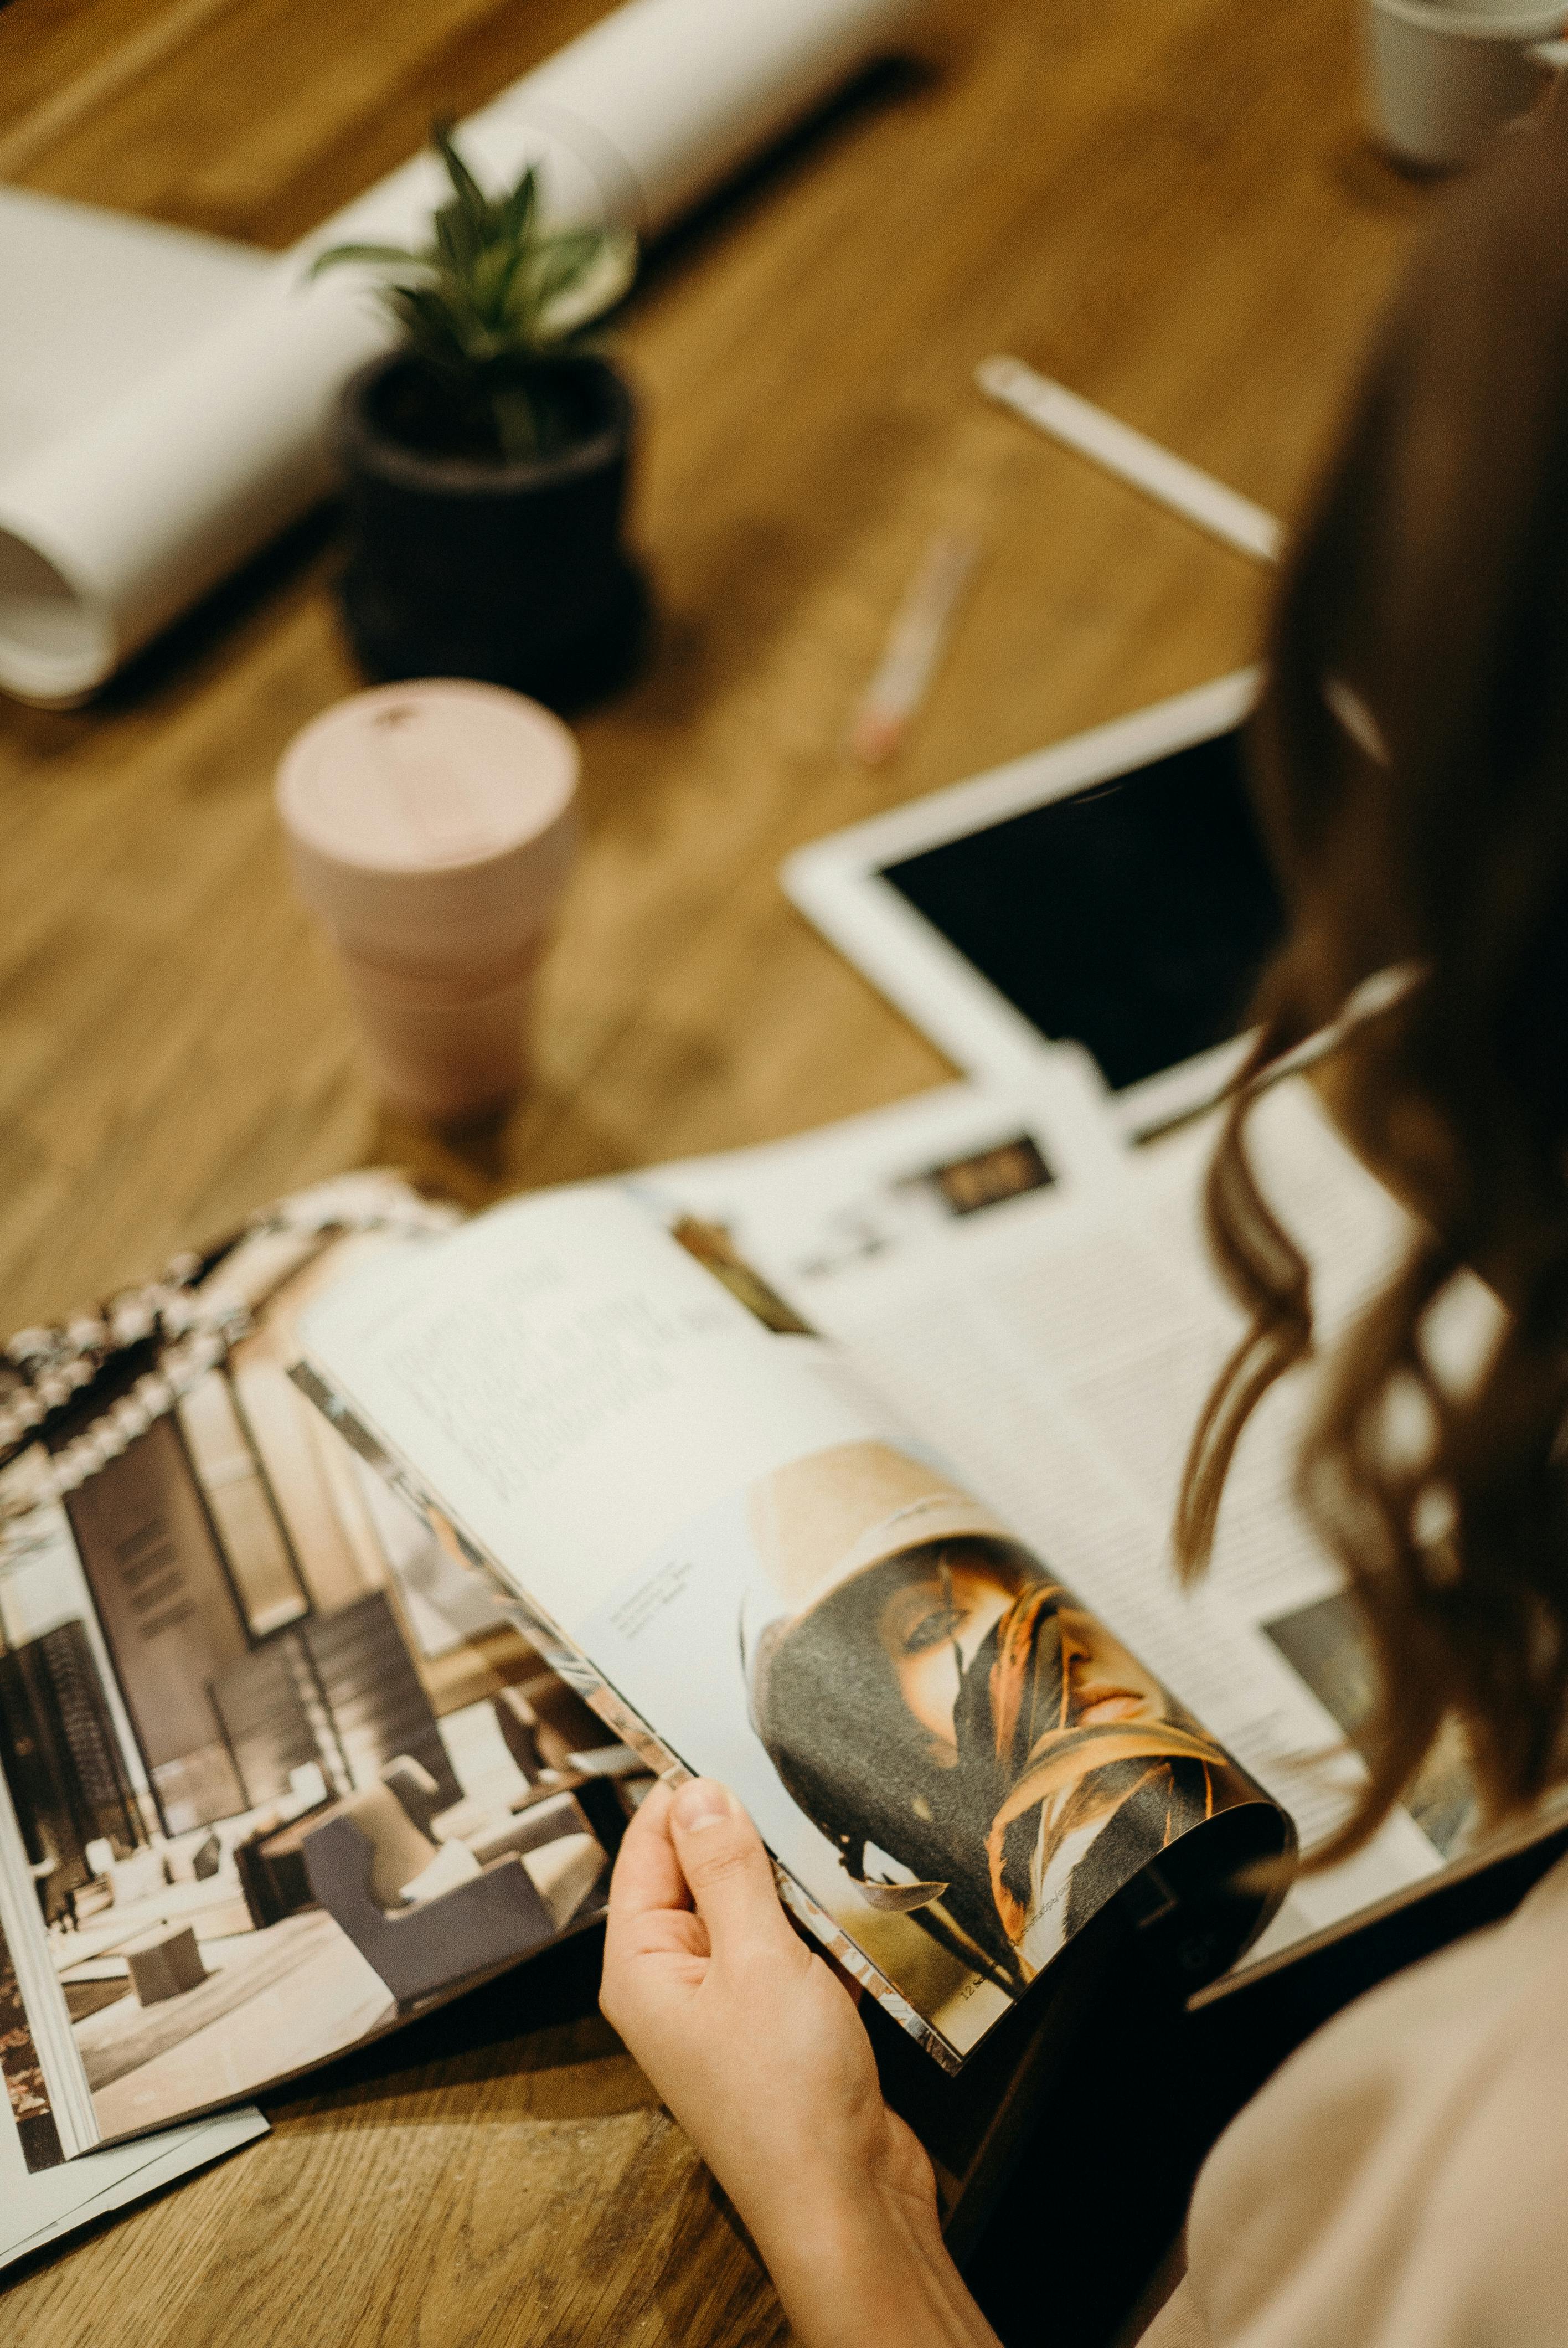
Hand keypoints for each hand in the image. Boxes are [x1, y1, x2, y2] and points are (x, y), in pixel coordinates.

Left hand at [600, 1776, 1000, 2347]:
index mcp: (641, 1967)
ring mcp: (725, 2007)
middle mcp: (674, 1984)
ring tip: (823, 1847)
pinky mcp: (775, 2025)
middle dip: (742, 1837)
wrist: (847, 2200)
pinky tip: (847, 1910)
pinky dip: (815, 1927)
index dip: (681, 1796)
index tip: (721, 1742)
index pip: (646, 1852)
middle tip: (787, 1789)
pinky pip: (786, 1949)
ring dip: (786, 1883)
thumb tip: (699, 1794)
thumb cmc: (787, 2098)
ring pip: (749, 1910)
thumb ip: (728, 1871)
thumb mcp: (757, 1958)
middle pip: (697, 1876)